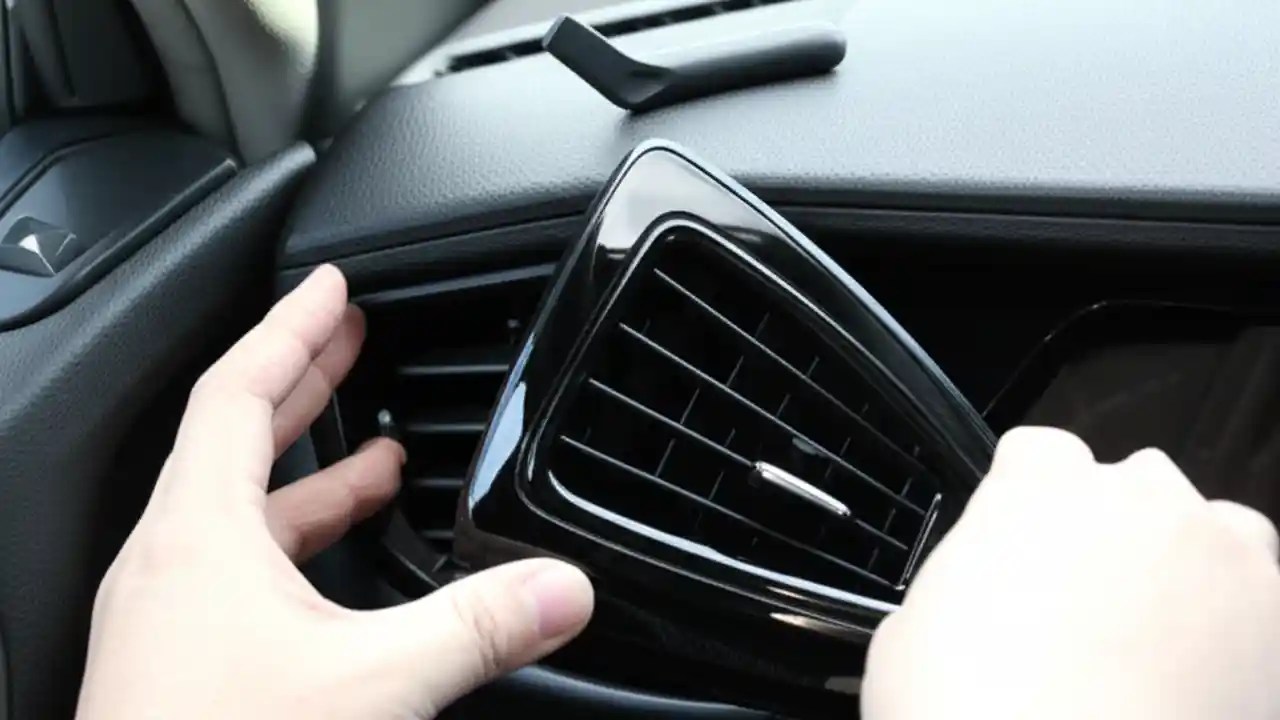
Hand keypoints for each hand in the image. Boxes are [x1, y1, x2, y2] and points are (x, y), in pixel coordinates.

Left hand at [75, 266, 593, 719]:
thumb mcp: (370, 686)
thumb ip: (476, 626)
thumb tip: (562, 588)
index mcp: (198, 536)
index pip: (239, 391)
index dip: (290, 329)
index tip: (330, 286)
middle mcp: (171, 564)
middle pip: (236, 435)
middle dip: (304, 380)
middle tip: (353, 337)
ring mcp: (168, 616)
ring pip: (240, 510)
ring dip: (310, 472)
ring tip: (376, 455)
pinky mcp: (178, 664)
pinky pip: (238, 569)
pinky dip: (296, 544)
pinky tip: (341, 572)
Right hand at [863, 427, 1279, 719]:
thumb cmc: (960, 710)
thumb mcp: (909, 632)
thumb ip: (964, 582)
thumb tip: (981, 596)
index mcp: (1036, 489)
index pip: (1040, 451)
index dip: (1028, 499)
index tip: (1020, 546)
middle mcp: (1135, 500)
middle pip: (1133, 482)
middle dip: (1113, 530)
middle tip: (1084, 605)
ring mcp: (1217, 555)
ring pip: (1217, 528)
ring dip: (1190, 561)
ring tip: (1159, 633)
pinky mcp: (1276, 620)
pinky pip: (1267, 598)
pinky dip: (1241, 627)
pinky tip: (1201, 678)